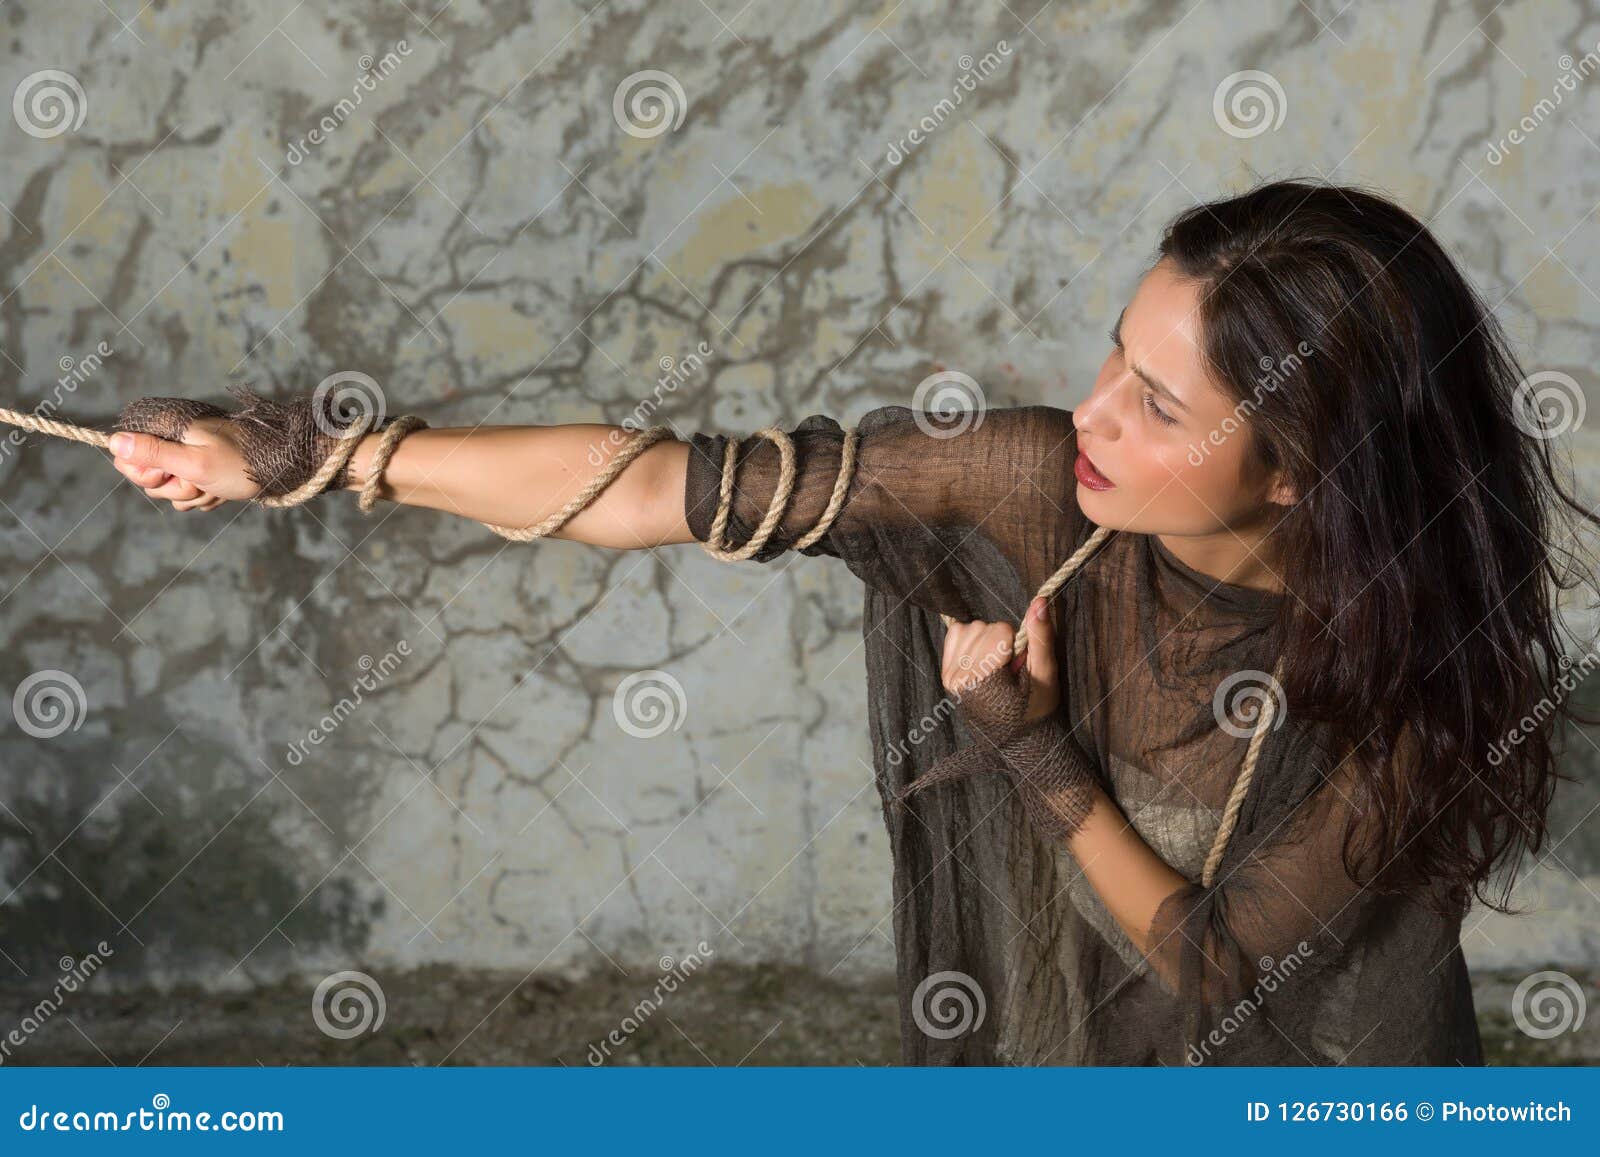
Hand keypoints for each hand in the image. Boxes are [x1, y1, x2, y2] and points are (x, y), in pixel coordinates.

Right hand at [109, 416, 262, 508]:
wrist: (280, 468)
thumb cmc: (239, 463)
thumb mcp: (193, 462)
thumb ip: (153, 453)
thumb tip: (114, 442)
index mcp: (166, 429)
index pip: (126, 456)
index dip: (145, 473)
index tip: (169, 473)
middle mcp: (172, 440)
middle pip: (147, 477)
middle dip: (174, 486)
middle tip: (198, 481)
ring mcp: (186, 458)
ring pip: (168, 490)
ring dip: (193, 494)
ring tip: (214, 484)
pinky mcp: (198, 472)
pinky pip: (187, 496)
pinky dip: (204, 497)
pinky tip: (220, 489)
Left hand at [903, 594, 1097, 843]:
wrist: (1021, 742)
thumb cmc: (1036, 710)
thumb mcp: (1045, 674)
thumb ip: (1041, 637)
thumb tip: (1039, 601)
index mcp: (982, 680)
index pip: (1001, 629)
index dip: (1018, 643)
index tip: (1021, 667)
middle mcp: (958, 678)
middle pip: (983, 627)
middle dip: (1001, 642)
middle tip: (1011, 671)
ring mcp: (948, 677)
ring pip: (968, 628)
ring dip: (986, 640)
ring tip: (999, 669)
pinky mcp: (945, 676)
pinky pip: (954, 636)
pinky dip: (971, 641)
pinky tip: (984, 662)